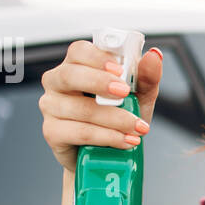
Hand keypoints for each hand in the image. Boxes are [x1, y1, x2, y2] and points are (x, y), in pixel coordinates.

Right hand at [40, 41, 163, 172]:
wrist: (107, 154)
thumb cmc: (119, 117)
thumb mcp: (139, 96)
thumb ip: (146, 76)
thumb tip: (154, 56)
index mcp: (77, 65)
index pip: (79, 51)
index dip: (98, 58)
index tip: (120, 69)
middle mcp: (58, 82)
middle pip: (70, 75)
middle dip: (99, 83)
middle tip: (124, 93)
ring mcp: (51, 107)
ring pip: (81, 109)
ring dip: (114, 119)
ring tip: (137, 128)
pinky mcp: (52, 132)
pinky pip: (79, 132)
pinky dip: (107, 137)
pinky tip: (125, 140)